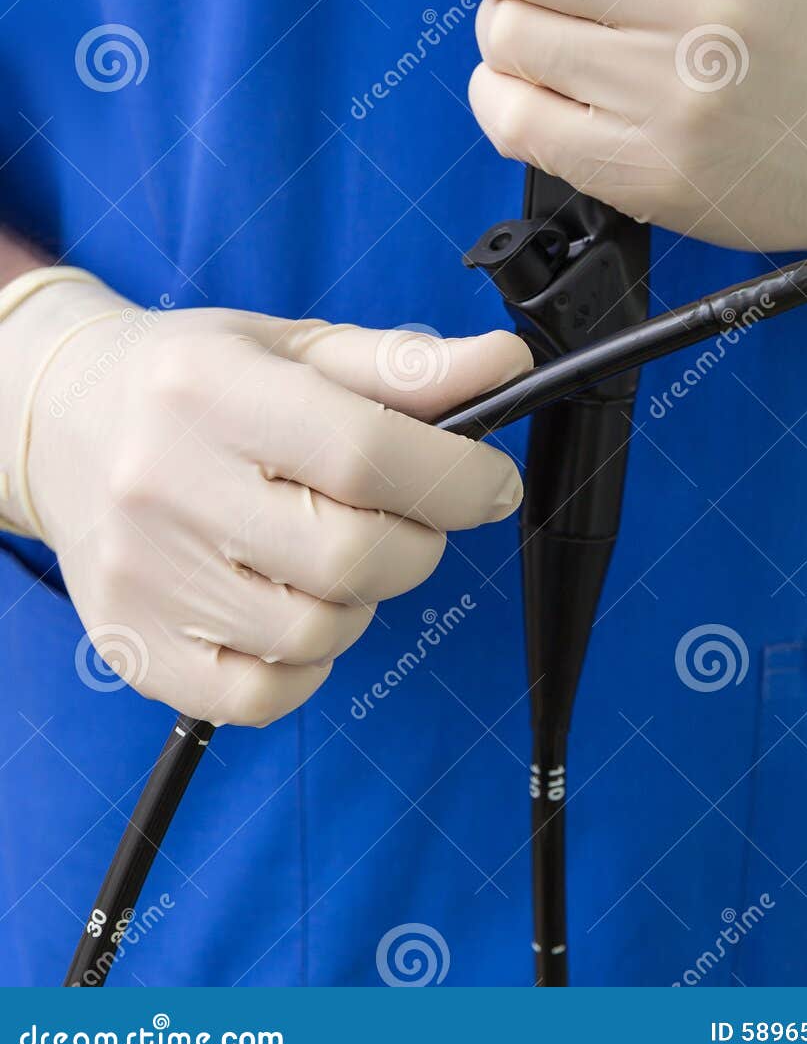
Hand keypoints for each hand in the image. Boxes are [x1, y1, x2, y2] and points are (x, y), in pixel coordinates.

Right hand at [0, 273, 530, 725]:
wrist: (61, 422)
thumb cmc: (192, 381)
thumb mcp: (295, 348)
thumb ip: (405, 366)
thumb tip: (506, 366)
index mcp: (212, 391)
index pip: (366, 453)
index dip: (457, 478)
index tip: (490, 483)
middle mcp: (165, 483)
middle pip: (351, 555)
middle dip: (418, 543)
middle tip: (412, 517)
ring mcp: (143, 575)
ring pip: (317, 631)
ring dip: (364, 598)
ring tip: (339, 551)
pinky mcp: (131, 645)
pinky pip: (260, 695)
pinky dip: (306, 662)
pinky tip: (294, 604)